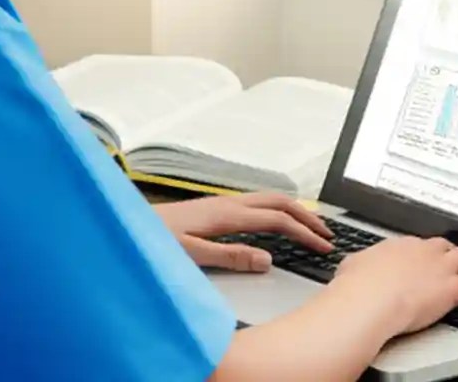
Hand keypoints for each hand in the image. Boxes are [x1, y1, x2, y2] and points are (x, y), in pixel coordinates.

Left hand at [154, 193, 334, 271]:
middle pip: (279, 202)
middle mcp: (228, 203)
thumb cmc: (155, 240)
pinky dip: (277, 211)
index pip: (277, 220)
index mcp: (227, 214)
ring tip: (311, 226)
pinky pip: (257, 204)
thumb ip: (230, 256)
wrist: (129, 226)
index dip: (304, 233)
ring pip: (269, 199)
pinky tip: (277, 223)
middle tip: (328, 235)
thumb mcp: (191, 254)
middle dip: (307, 217)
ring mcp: (222, 203)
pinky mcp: (216, 208)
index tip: (323, 248)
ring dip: (294, 211)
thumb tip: (268, 259)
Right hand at [333, 236, 457, 334]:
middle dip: (449, 250)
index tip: (423, 256)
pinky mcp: (454, 286)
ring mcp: (440, 267)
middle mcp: (422, 251)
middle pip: (442, 245)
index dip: (422, 251)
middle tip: (452, 255)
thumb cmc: (358, 286)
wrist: (371, 300)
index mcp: (398, 245)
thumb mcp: (353, 266)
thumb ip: (360, 263)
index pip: (416, 244)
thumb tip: (355, 265)